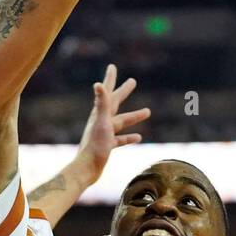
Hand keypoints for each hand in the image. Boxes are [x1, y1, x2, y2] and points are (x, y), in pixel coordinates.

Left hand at [75, 63, 150, 183]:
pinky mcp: (106, 145)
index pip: (107, 92)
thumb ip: (102, 104)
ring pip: (121, 121)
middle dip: (124, 92)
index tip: (113, 66)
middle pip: (115, 103)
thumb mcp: (101, 123)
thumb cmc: (94, 146)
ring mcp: (104, 133)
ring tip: (148, 111)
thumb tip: (98, 84)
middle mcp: (101, 121)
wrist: (87, 169)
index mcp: (99, 114)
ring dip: (134, 116)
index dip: (110, 79)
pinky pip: (120, 139)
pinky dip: (129, 137)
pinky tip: (138, 137)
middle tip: (133, 81)